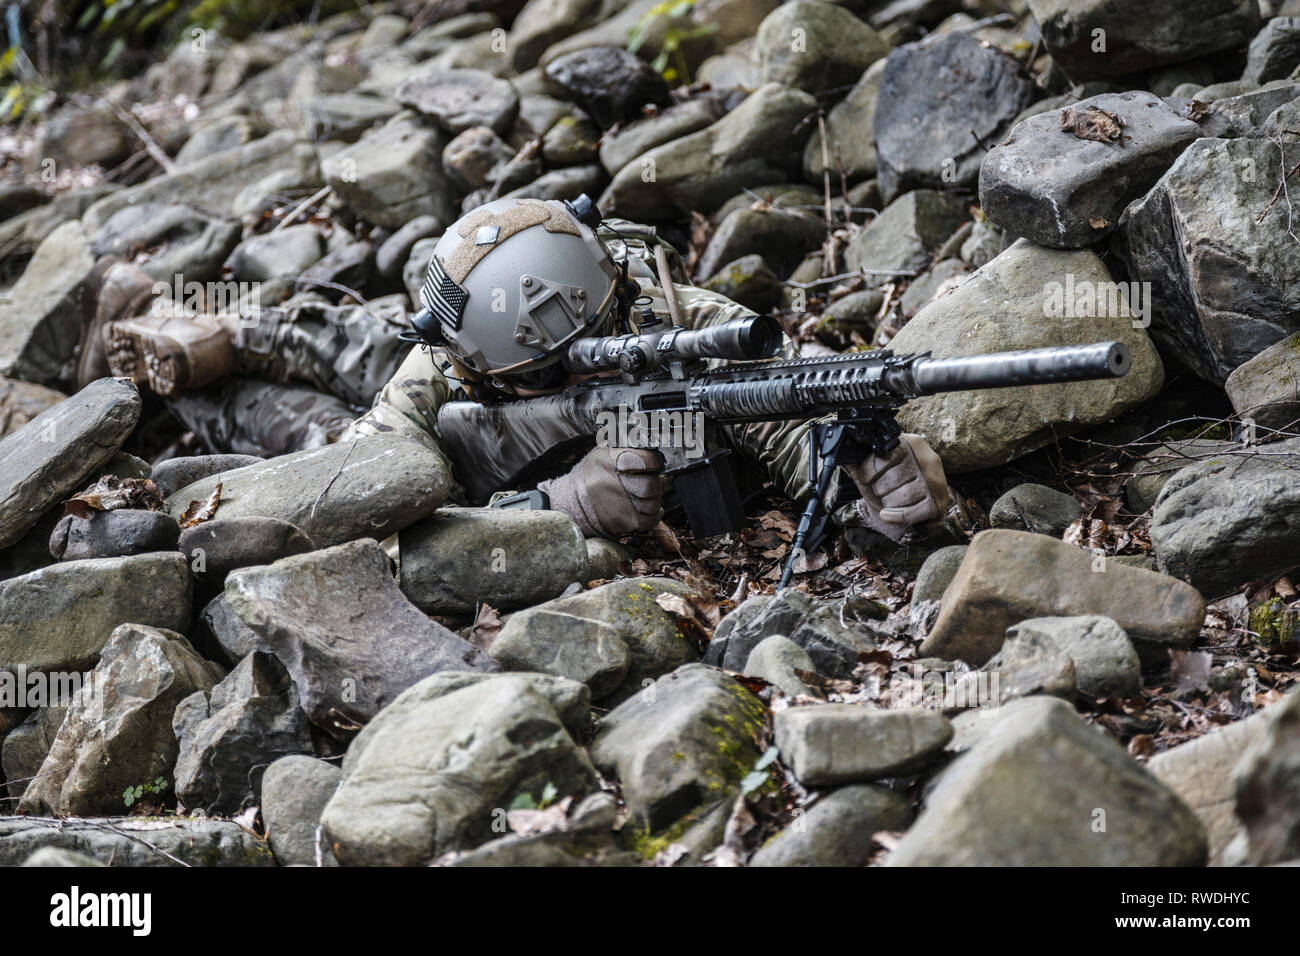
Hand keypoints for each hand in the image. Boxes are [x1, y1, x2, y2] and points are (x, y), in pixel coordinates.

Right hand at [538, 446, 664, 537]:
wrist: (570, 502)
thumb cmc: (589, 475)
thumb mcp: (602, 452)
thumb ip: (625, 444)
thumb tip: (646, 439)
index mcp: (610, 462)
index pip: (645, 461)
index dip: (654, 462)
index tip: (653, 463)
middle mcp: (614, 484)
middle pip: (651, 485)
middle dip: (655, 482)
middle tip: (652, 479)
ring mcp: (618, 506)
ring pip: (652, 503)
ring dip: (655, 498)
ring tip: (648, 494)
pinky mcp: (621, 522)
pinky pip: (649, 520)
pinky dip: (655, 514)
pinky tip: (651, 507)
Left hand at [842, 433, 949, 530]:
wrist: (916, 499)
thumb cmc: (892, 482)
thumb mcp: (874, 470)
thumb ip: (857, 463)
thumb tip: (841, 458)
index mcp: (909, 443)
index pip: (884, 456)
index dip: (868, 472)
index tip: (865, 479)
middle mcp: (926, 458)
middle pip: (891, 479)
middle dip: (880, 491)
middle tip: (881, 492)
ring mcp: (935, 479)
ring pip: (902, 496)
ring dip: (889, 503)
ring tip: (888, 501)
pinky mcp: (939, 500)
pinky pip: (912, 512)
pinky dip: (897, 517)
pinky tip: (888, 515)